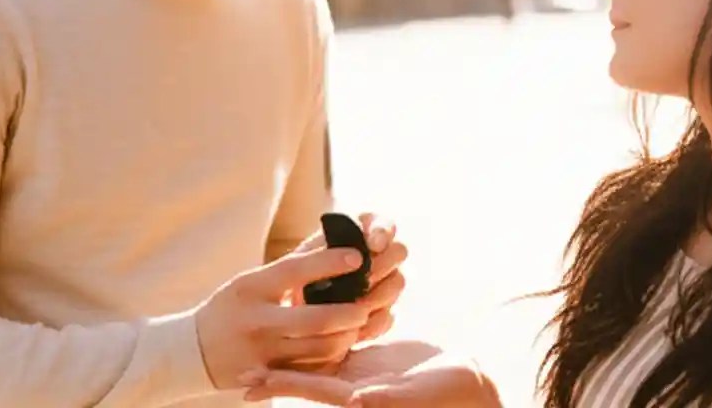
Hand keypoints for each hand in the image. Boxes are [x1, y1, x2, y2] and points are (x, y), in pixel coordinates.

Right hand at [195, 247, 372, 389]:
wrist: (193, 351)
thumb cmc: (233, 306)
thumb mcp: (252, 281)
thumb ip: (292, 264)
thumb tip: (332, 234)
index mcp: (252, 288)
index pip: (295, 271)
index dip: (329, 263)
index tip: (358, 256)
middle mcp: (256, 320)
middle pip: (315, 319)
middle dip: (349, 312)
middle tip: (368, 304)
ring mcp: (262, 352)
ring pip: (319, 348)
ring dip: (346, 337)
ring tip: (360, 325)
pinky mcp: (268, 376)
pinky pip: (311, 369)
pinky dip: (332, 357)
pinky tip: (344, 345)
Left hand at [240, 340, 502, 407]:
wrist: (470, 388)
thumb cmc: (446, 397)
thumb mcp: (412, 397)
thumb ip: (383, 399)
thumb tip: (355, 401)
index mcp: (356, 396)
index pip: (309, 389)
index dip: (278, 384)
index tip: (247, 379)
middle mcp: (351, 384)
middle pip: (304, 370)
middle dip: (276, 362)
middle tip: (241, 354)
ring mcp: (360, 369)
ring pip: (320, 351)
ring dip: (296, 341)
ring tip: (268, 325)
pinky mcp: (372, 356)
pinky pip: (342, 339)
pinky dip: (324, 329)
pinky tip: (310, 313)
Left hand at [290, 213, 408, 342]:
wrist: (291, 310)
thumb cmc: (297, 276)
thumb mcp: (305, 259)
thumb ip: (329, 253)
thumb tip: (357, 257)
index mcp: (361, 231)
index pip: (383, 223)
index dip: (383, 232)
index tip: (373, 245)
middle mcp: (379, 254)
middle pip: (399, 252)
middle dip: (382, 265)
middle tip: (363, 280)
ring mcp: (385, 283)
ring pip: (398, 282)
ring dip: (379, 294)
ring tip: (355, 305)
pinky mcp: (382, 312)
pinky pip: (389, 316)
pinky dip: (374, 322)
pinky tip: (356, 329)